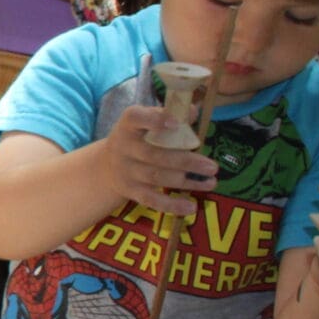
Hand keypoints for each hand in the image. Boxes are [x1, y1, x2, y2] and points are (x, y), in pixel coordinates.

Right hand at [96, 106, 218, 217]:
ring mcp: (125, 171)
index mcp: (128, 125)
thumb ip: (169, 115)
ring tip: (211, 182)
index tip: (176, 123)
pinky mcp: (130, 191)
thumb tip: (194, 111)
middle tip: (212, 167)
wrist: (106, 166)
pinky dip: (171, 205)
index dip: (155, 120)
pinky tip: (191, 207)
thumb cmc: (137, 138)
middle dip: (185, 162)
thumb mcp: (145, 123)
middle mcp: (123, 147)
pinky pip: (151, 200)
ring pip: (156, 178)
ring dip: (186, 182)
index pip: (135, 118)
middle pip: (154, 155)